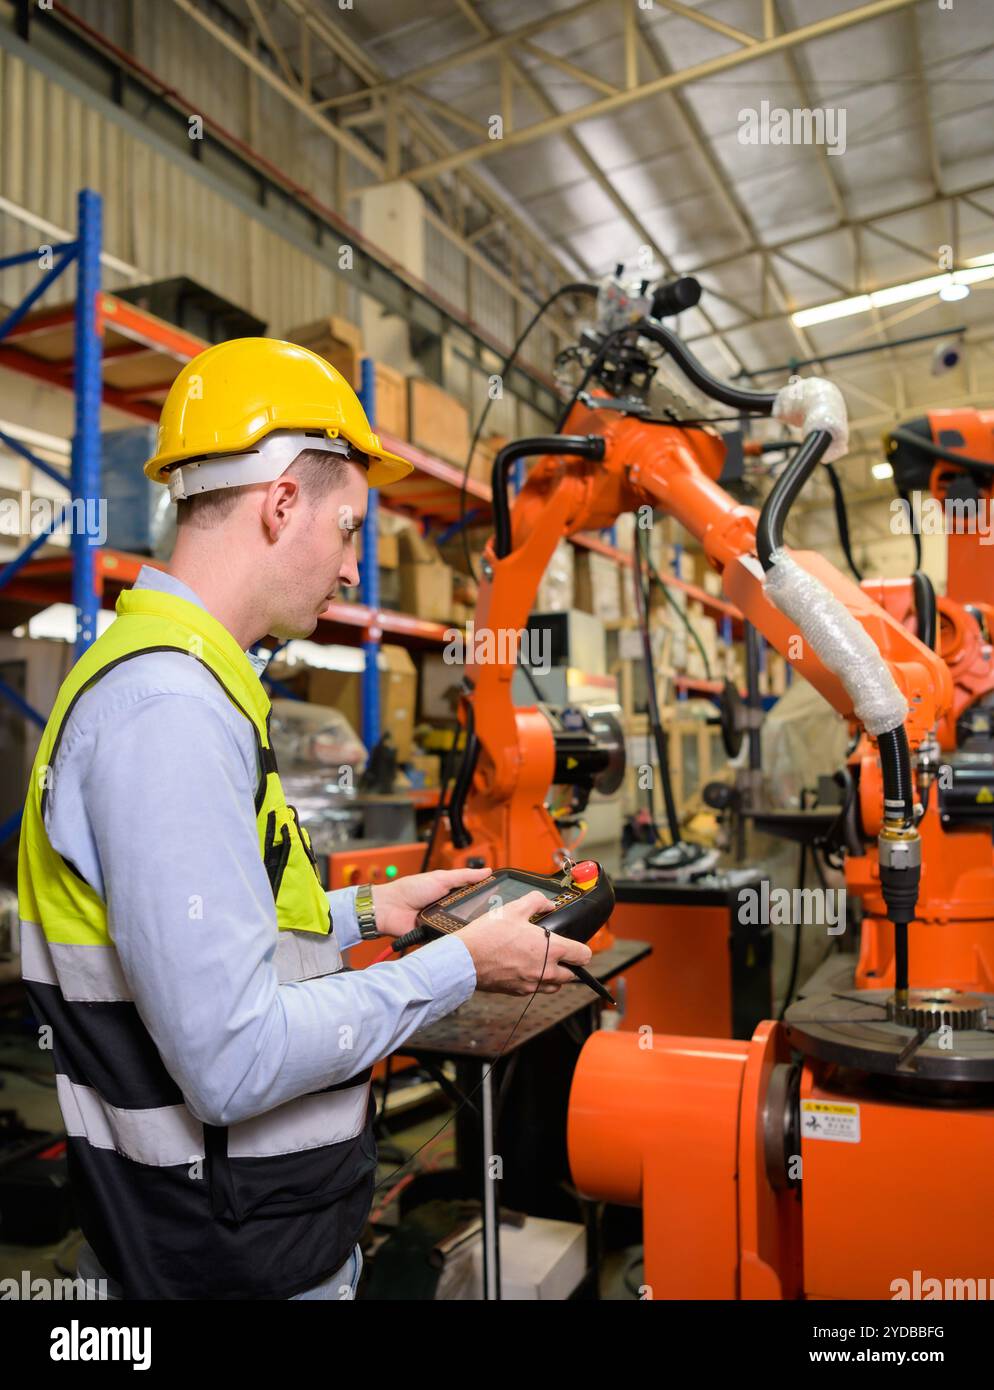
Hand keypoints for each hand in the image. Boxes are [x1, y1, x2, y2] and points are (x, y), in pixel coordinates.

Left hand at [369, 866, 493, 938]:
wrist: (390, 909)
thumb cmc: (410, 889)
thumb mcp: (441, 878)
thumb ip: (464, 876)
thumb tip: (487, 871)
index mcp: (451, 893)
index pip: (474, 896)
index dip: (486, 898)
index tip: (502, 899)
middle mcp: (449, 909)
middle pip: (470, 914)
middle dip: (478, 916)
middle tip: (494, 918)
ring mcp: (442, 923)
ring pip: (462, 928)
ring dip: (466, 928)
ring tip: (481, 929)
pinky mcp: (436, 937)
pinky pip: (449, 939)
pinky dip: (453, 938)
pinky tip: (462, 938)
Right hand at [458, 891, 592, 995]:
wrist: (466, 958)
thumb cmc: (489, 935)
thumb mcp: (514, 908)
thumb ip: (536, 901)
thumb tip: (548, 904)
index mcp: (551, 949)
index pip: (583, 956)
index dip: (582, 949)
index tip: (576, 945)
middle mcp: (546, 970)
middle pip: (572, 975)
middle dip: (569, 964)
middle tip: (558, 953)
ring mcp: (532, 984)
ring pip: (555, 986)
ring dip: (555, 976)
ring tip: (543, 962)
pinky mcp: (518, 992)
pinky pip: (536, 990)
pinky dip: (536, 981)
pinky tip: (524, 968)